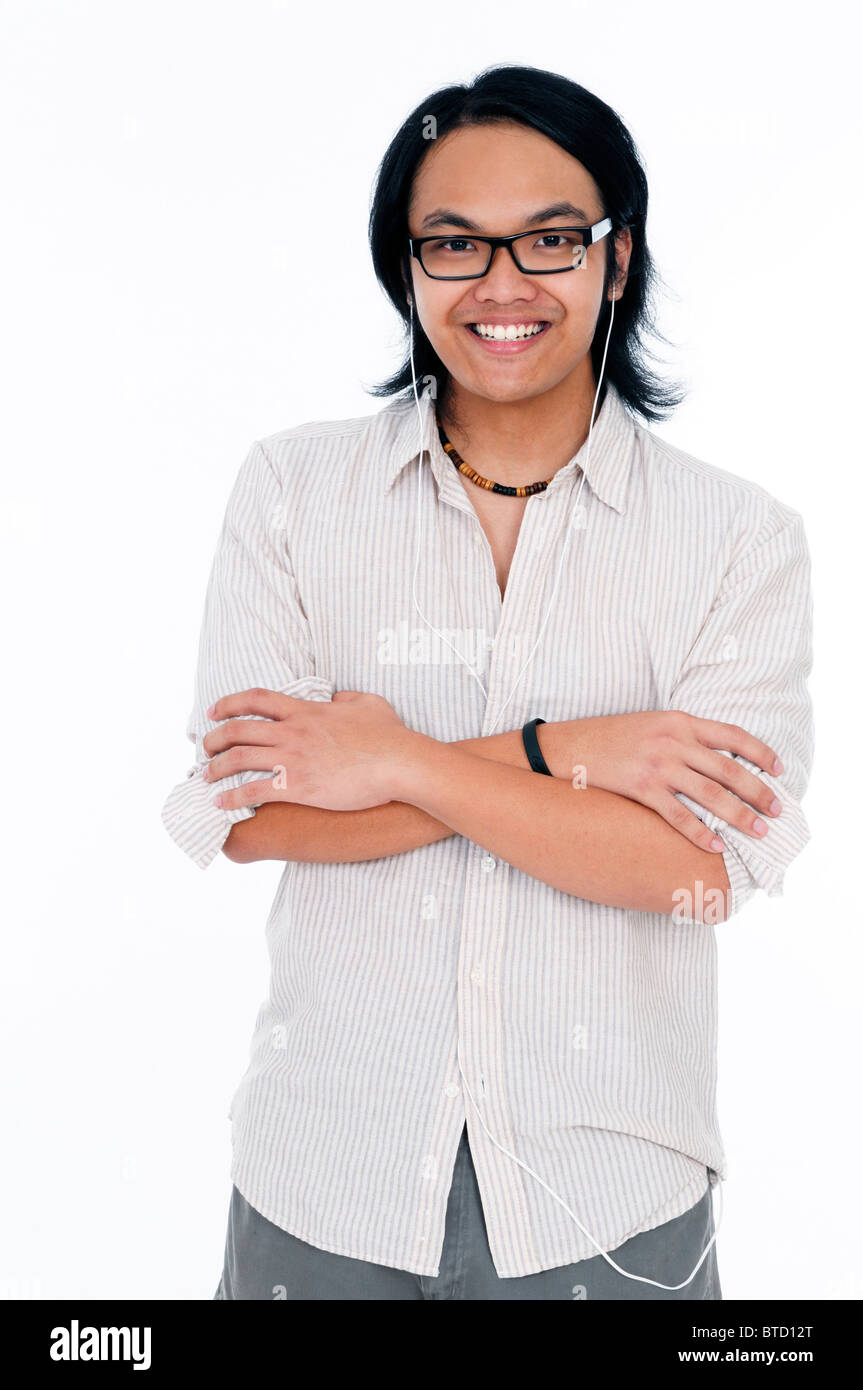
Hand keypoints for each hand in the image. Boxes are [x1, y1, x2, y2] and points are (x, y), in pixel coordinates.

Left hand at [201, 688, 417, 811]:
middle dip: (213, 739)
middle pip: (237, 729)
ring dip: (215, 769)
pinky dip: (231, 798)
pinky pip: (253, 791)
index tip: (213, 711)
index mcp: (306, 711)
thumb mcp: (367, 703)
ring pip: (238, 759)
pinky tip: (220, 805)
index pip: (256, 699)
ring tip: (205, 778)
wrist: (400, 763)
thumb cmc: (390, 736)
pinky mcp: (299, 787)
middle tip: (204, 749)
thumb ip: (346, 698)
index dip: (228, 703)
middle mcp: (293, 732)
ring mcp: (294, 759)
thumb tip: (336, 698)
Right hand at [558, 711, 783, 852]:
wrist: (565, 748)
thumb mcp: (649, 725)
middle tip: (777, 811)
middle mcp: (673, 741)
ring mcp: (657, 764)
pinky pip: (679, 815)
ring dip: (740, 816)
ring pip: (711, 794)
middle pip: (729, 768)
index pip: (733, 735)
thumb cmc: (607, 739)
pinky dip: (701, 832)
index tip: (780, 770)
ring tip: (758, 832)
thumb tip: (714, 760)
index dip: (761, 753)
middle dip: (759, 791)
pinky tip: (716, 845)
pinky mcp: (640, 788)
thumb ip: (680, 736)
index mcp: (679, 721)